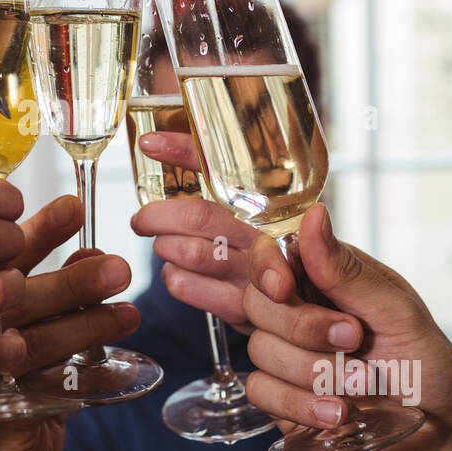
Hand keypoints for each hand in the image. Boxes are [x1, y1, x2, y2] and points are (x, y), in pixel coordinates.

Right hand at [0, 195, 138, 450]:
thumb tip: (92, 248)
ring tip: (128, 310)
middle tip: (117, 266)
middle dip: (69, 280)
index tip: (74, 208)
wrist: (4, 449)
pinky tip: (115, 359)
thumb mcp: (25, 311)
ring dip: (85, 323)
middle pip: (7, 296)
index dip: (32, 230)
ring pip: (30, 341)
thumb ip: (47, 279)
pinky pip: (43, 385)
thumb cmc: (11, 365)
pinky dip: (85, 369)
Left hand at [129, 130, 257, 329]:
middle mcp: (264, 235)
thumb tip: (151, 143)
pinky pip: (186, 286)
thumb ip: (206, 167)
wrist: (309, 296)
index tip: (150, 145)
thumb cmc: (271, 241)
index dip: (179, 151)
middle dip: (157, 215)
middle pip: (198, 216)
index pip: (219, 167)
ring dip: (165, 245)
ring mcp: (254, 274)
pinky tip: (180, 270)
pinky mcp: (240, 307)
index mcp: (270, 201)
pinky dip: (172, 275)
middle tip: (143, 219)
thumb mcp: (252, 198)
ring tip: (166, 243)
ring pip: (189, 253)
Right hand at [242, 202, 451, 450]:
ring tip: (366, 385)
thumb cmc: (428, 365)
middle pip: (258, 302)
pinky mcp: (283, 398)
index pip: (272, 256)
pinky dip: (298, 404)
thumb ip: (347, 272)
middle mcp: (300, 311)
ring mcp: (288, 356)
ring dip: (314, 371)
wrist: (442, 435)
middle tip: (354, 340)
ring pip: (260, 350)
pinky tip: (336, 412)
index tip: (284, 287)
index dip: (267, 268)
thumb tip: (313, 216)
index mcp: (326, 278)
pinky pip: (261, 392)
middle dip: (304, 327)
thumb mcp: (397, 313)